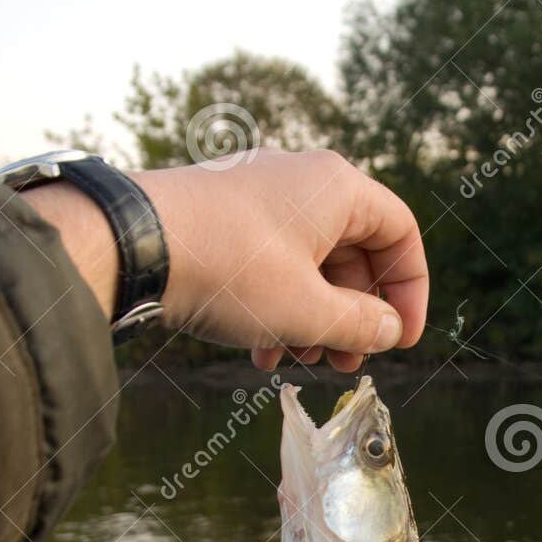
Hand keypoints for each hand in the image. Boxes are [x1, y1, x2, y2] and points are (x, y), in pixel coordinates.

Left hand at [134, 150, 427, 371]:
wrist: (131, 243)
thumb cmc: (228, 268)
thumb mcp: (306, 310)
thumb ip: (359, 324)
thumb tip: (387, 329)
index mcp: (335, 187)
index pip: (400, 232)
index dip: (410, 290)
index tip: (400, 338)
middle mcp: (300, 178)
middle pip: (353, 251)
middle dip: (353, 314)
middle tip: (345, 363)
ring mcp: (256, 193)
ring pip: (307, 261)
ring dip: (312, 317)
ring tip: (298, 361)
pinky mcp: (220, 214)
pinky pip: (268, 260)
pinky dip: (275, 304)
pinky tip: (259, 350)